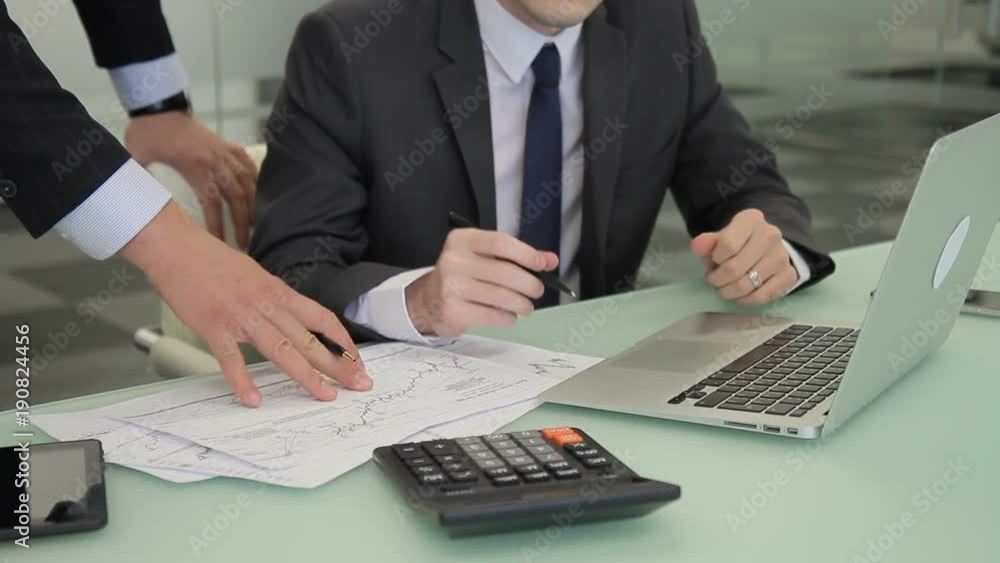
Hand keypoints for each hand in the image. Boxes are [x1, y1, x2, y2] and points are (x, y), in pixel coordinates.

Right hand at [120, 202, 371, 406]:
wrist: (175, 247)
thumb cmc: (211, 260)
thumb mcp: (254, 275)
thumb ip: (273, 297)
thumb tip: (290, 316)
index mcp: (278, 291)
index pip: (322, 318)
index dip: (343, 341)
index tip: (356, 360)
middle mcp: (267, 304)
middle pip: (310, 339)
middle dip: (338, 364)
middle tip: (358, 384)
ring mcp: (242, 317)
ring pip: (282, 350)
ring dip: (307, 375)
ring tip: (325, 394)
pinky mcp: (215, 327)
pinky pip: (232, 360)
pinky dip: (243, 382)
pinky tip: (254, 400)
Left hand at [125, 112, 257, 247]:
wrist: (159, 106)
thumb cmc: (148, 132)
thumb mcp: (137, 159)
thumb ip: (139, 182)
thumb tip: (134, 205)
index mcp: (195, 167)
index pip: (212, 203)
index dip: (218, 224)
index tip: (219, 241)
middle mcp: (215, 161)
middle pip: (236, 196)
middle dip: (242, 221)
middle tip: (244, 241)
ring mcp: (223, 152)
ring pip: (248, 181)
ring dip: (253, 203)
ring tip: (255, 221)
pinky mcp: (226, 144)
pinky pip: (248, 163)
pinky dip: (256, 178)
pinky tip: (258, 191)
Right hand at [405, 229, 558, 336]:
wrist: (429, 299)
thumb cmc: (463, 275)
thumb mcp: (485, 257)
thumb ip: (517, 256)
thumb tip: (549, 260)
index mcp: (463, 241)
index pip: (500, 243)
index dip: (527, 254)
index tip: (542, 265)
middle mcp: (454, 261)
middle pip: (505, 272)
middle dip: (530, 284)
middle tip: (537, 290)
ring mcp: (451, 287)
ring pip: (502, 297)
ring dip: (522, 304)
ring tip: (526, 306)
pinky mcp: (453, 311)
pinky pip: (493, 315)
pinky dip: (508, 317)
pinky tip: (508, 315)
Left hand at [690, 209, 797, 306]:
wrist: (765, 249)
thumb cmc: (738, 243)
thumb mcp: (719, 239)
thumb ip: (706, 242)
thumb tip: (697, 245)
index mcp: (751, 219)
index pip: (727, 245)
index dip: (715, 259)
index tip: (713, 262)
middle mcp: (771, 235)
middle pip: (735, 268)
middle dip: (718, 280)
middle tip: (714, 280)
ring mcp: (782, 256)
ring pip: (747, 284)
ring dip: (729, 292)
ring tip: (724, 289)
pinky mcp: (789, 275)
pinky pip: (763, 296)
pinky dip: (746, 300)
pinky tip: (739, 296)